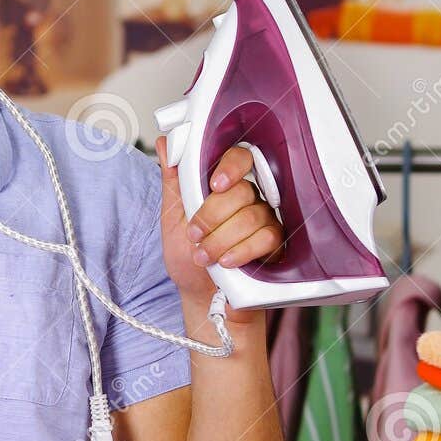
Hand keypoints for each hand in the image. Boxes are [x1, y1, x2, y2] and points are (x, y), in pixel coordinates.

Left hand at [156, 136, 283, 319]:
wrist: (201, 296)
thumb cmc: (187, 257)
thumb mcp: (172, 217)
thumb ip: (173, 181)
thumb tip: (164, 143)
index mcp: (224, 186)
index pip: (239, 157)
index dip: (230, 167)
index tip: (214, 185)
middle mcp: (248, 198)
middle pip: (243, 190)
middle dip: (212, 216)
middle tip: (195, 234)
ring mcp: (265, 220)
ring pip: (252, 216)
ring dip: (221, 239)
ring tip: (204, 256)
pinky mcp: (275, 244)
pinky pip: (266, 238)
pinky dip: (241, 251)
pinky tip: (227, 262)